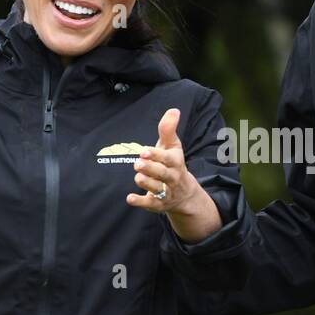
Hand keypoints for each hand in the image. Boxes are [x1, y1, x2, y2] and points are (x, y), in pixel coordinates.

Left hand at [127, 108, 220, 240]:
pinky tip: (130, 198)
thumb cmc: (173, 164)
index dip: (156, 155)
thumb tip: (173, 110)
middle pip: (162, 174)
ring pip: (156, 189)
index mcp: (176, 162)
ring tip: (138, 176)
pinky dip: (140, 202)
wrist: (184, 194)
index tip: (144, 150)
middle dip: (151, 169)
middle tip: (138, 163)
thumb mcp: (173, 146)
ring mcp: (165, 192)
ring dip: (146, 183)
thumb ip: (169, 129)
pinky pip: (149, 204)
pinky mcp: (157, 204)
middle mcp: (172, 178)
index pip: (168, 159)